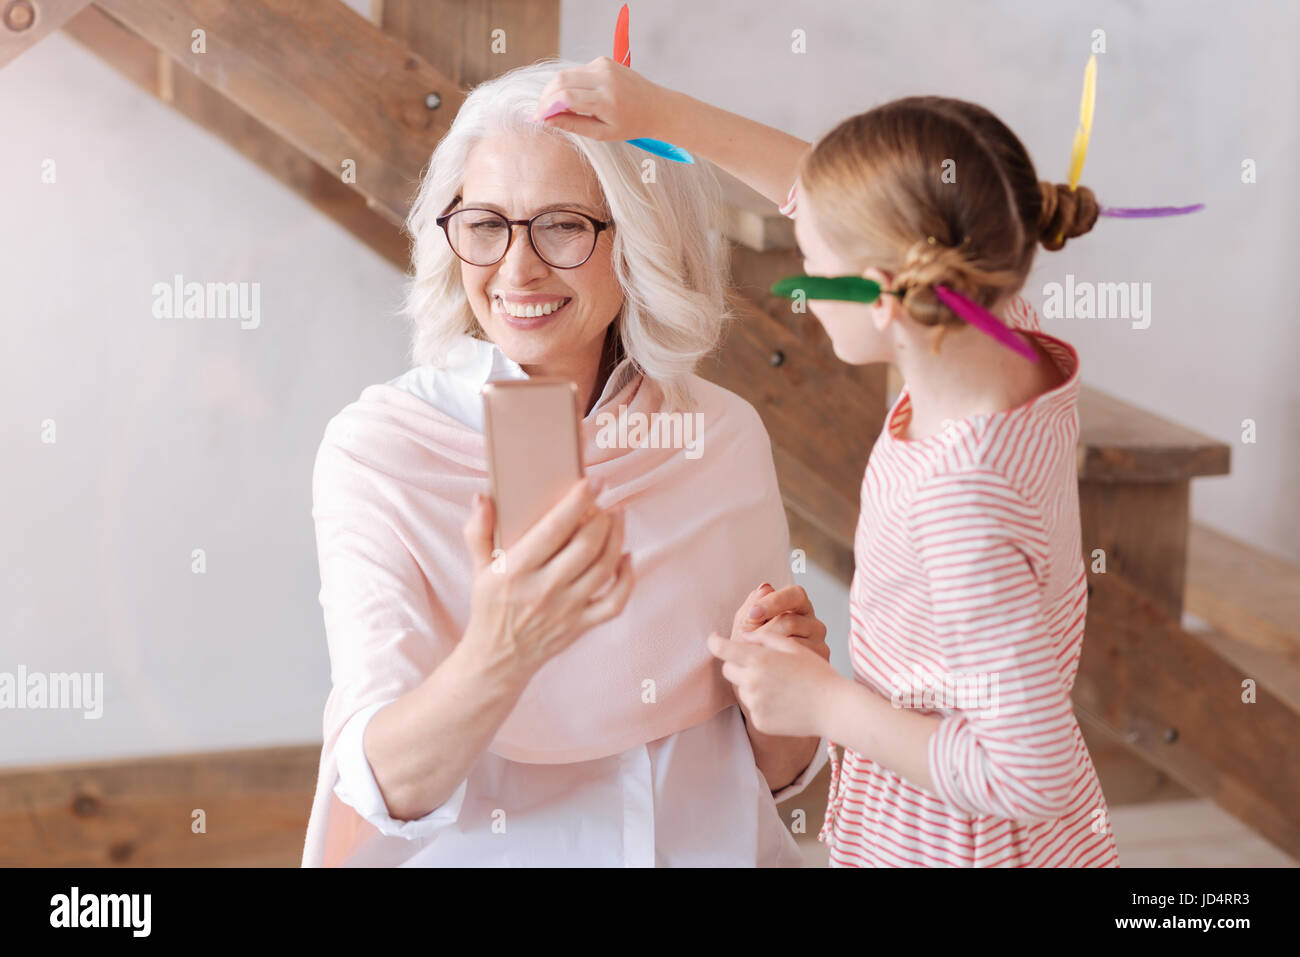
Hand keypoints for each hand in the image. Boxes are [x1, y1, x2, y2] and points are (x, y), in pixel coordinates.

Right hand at [461, 477, 633, 681]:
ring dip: (617, 538)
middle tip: (606, 500)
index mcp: (515, 571)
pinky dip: (627, 579)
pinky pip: (615, 602)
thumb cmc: (490, 606)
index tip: (592, 481)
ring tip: (618, 516)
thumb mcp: (478, 569)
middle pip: (586, 545)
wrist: (497, 659)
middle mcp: (543, 590)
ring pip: (604, 567)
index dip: (577, 502)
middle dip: (603, 516)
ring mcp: (566, 610)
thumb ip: (478, 531)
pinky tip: (626, 557)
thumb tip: (483, 498)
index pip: (553, 529)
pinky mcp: (581, 625)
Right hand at [534, 56, 670, 142]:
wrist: (657, 107)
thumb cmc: (631, 125)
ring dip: (555, 89)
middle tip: (543, 112)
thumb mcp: (602, 133)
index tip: (538, 118)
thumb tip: (547, 120)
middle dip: (546, 96)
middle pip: (560, 80)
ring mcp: (604, 66)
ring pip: (566, 73)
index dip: (547, 106)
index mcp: (606, 100)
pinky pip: (577, 71)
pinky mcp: (603, 60)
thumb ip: (573, 124)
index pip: (565, 96)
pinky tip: (575, 97)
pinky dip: (569, 83)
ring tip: (557, 107)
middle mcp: (604, 78)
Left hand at [707, 622, 838, 738]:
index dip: (715, 642)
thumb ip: (765, 636)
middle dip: (737, 664)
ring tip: (779, 685)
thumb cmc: (815, 673)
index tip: (714, 638)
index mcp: (758, 660)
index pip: (722, 649)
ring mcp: (754, 704)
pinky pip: (753, 708)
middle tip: (757, 664)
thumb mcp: (792, 647)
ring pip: (741, 690)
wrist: (833, 708)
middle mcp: (751, 682)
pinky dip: (762, 703)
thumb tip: (744, 635)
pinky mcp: (759, 721)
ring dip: (751, 684)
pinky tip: (783, 702)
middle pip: (727, 670)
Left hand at [730, 583, 829, 662]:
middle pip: (790, 621)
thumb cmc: (756, 648)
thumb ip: (755, 605)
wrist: (771, 681)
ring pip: (793, 643)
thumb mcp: (749, 624)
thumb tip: (765, 588)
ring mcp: (821, 644)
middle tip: (747, 643)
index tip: (753, 614)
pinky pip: (797, 662)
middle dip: (764, 633)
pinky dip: (778, 664)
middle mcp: (814, 624)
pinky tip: (766, 671)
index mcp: (800, 607)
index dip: (773, 602)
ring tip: (754, 658)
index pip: (795, 594)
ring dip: (768, 651)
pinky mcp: (821, 663)